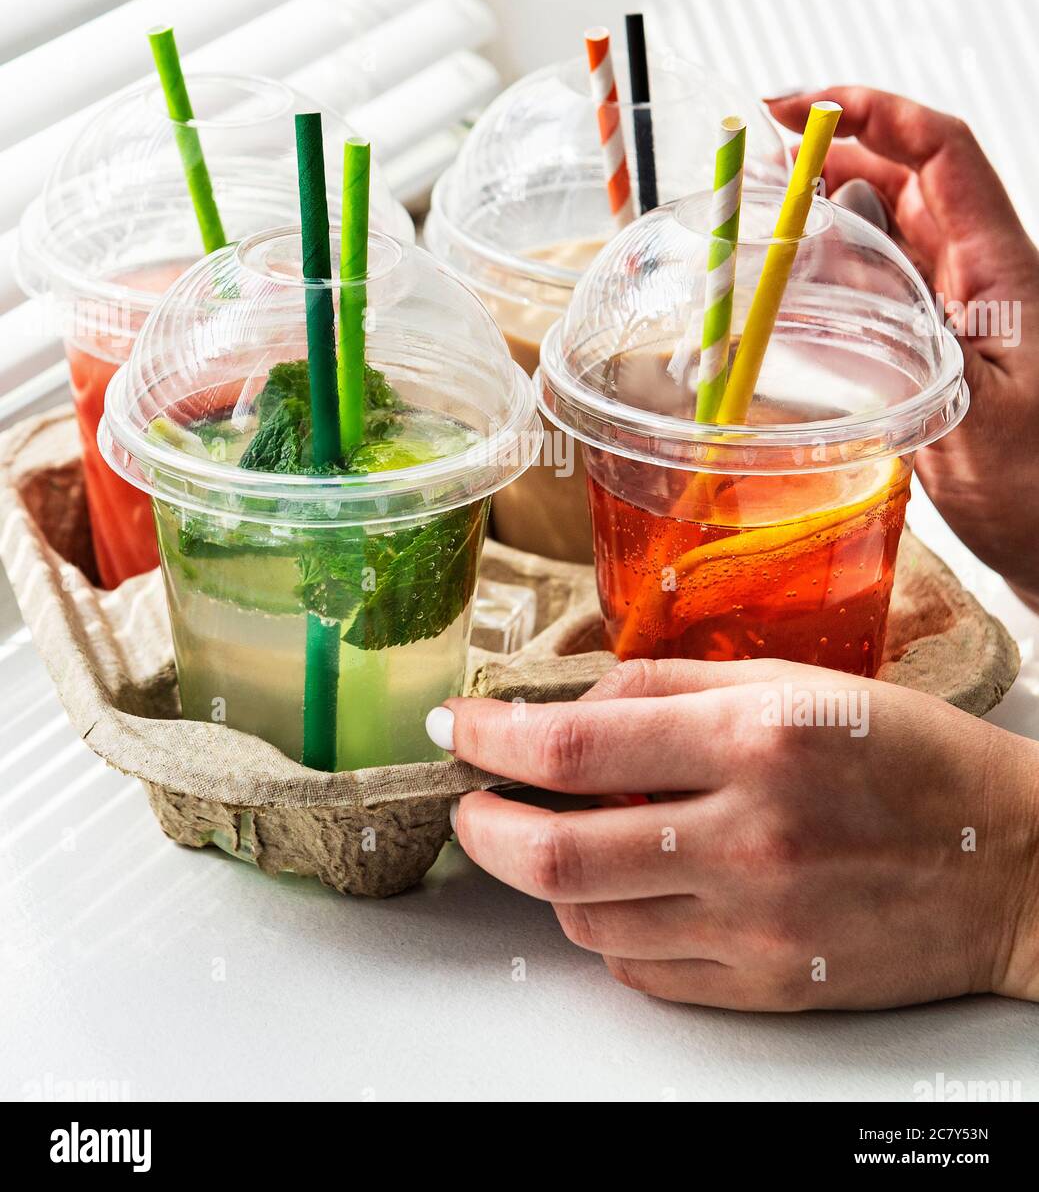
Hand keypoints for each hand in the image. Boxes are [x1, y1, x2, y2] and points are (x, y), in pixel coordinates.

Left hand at [438, 659, 1038, 1009]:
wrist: (1009, 863)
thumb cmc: (908, 757)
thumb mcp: (793, 682)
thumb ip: (670, 689)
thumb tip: (572, 707)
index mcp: (754, 741)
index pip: (573, 745)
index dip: (491, 735)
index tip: (457, 726)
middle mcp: (747, 837)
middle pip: (555, 852)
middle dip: (484, 827)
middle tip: (472, 804)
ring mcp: (753, 923)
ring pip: (586, 916)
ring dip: (547, 875)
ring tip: (561, 837)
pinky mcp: (764, 984)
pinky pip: (640, 968)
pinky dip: (608, 926)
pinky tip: (627, 888)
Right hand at [767, 87, 1038, 612]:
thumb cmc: (1036, 492)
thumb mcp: (967, 417)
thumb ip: (900, 345)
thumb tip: (822, 272)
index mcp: (1003, 270)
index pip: (942, 154)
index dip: (875, 111)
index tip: (801, 108)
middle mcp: (983, 274)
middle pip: (907, 178)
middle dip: (833, 152)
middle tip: (755, 165)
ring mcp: (961, 307)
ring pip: (890, 227)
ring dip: (829, 209)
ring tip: (761, 218)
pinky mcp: (942, 342)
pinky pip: (884, 282)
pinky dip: (836, 268)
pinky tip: (793, 289)